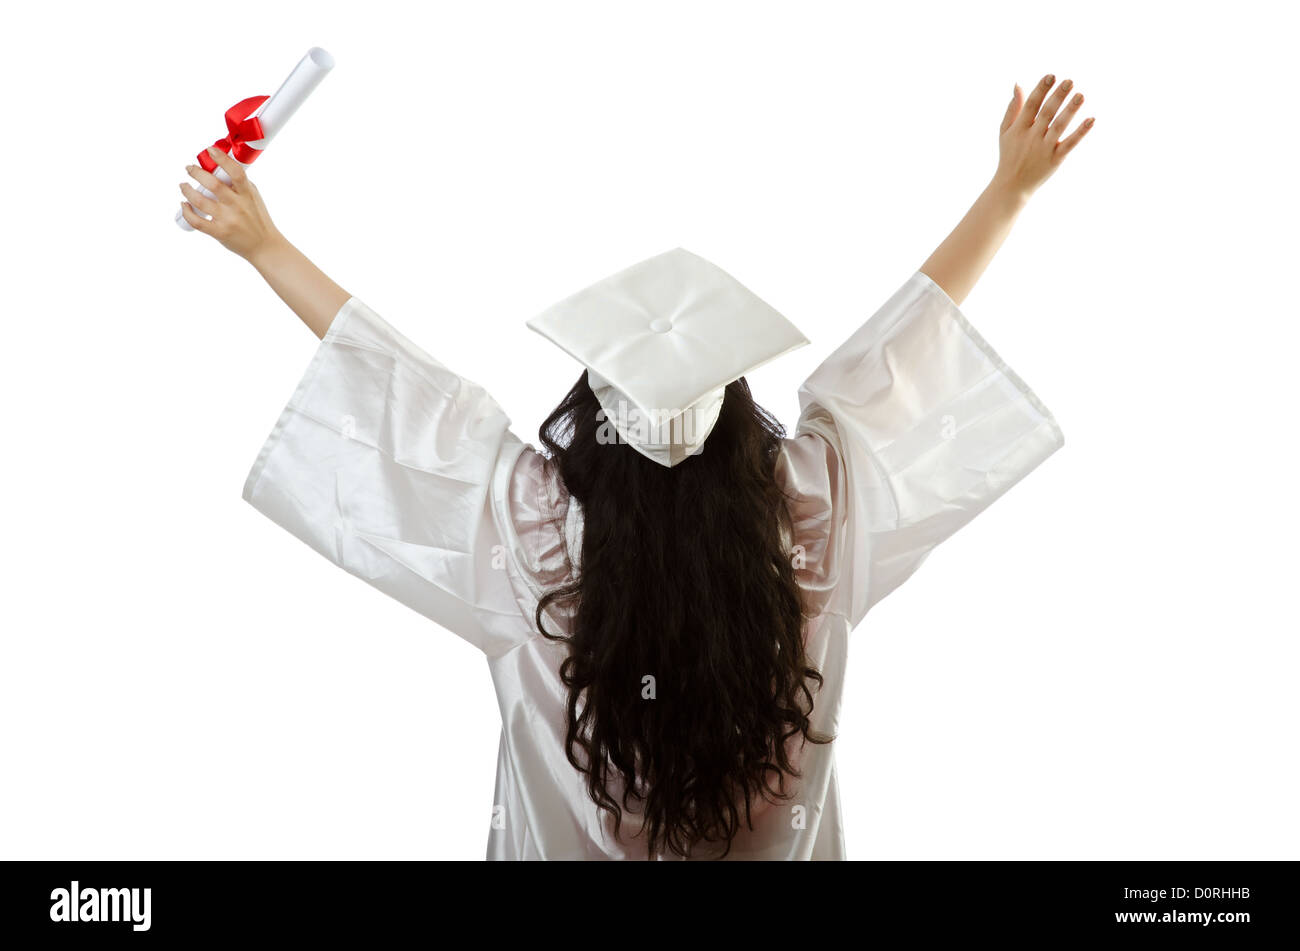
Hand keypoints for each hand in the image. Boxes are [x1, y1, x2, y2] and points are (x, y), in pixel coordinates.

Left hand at [179, 145, 280, 261]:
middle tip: (190, 169)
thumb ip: (239, 184)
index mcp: (247, 194)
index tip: (210, 150)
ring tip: (184, 186)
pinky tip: (184, 205)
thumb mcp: (254, 197)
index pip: (236, 172)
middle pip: (213, 184)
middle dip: (196, 173)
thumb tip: (221, 168)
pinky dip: (187, 211)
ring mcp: (228, 220)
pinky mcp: (220, 232)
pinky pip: (198, 221)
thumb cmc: (258, 220)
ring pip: (200, 201)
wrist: (264, 246)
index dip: (222, 159)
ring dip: (187, 190)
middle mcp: (237, 206)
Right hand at [992, 73, 1094, 200]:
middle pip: (1046, 113)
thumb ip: (1013, 108)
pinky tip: (1091, 120)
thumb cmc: (1009, 155)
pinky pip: (1070, 143)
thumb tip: (1018, 84)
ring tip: (1080, 95)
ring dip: (1070, 111)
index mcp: (1019, 128)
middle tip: (1069, 81)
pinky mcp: (1055, 159)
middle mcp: (1031, 137)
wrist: (1012, 186)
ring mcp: (1044, 149)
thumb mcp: (1004, 132)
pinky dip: (1080, 132)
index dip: (1041, 90)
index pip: (1031, 105)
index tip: (1051, 76)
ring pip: (1059, 126)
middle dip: (1057, 97)